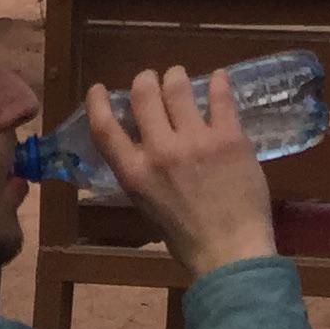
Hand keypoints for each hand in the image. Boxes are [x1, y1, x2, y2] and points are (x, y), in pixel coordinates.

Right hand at [86, 66, 276, 281]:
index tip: (98, 88)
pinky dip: (219, 82)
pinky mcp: (228, 135)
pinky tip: (220, 79)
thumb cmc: (187, 238)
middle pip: (144, 94)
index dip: (98, 103)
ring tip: (181, 79)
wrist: (230, 251)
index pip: (105, 129)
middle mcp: (160, 152)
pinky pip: (220, 95)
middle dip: (146, 80)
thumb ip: (144, 172)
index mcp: (135, 175)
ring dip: (177, 77)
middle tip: (152, 81)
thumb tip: (144, 142)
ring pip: (178, 85)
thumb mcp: (149, 206)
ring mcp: (195, 140)